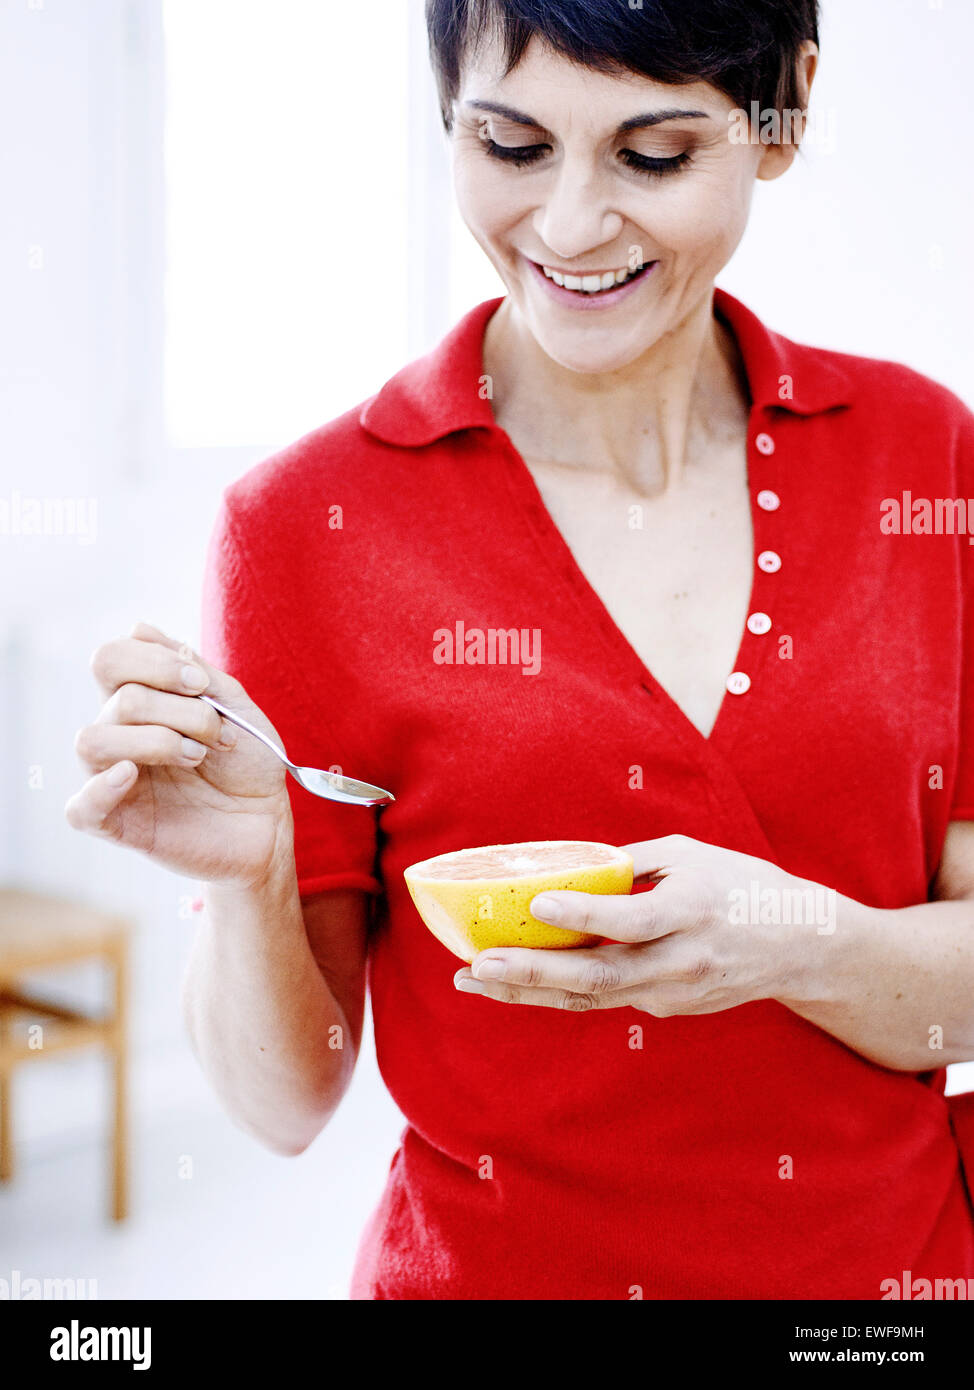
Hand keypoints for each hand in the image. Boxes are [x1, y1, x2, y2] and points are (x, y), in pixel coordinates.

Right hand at [65, 621, 292, 887]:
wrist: (269, 822)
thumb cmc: (249, 763)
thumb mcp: (233, 706)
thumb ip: (191, 670)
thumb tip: (139, 628)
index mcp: (143, 702)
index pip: (111, 660)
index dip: (153, 661)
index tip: (200, 683)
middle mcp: (121, 735)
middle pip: (119, 699)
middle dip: (180, 711)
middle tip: (217, 733)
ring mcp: (115, 779)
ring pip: (93, 741)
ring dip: (156, 742)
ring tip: (196, 757)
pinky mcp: (118, 824)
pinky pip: (80, 808)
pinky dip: (100, 788)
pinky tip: (131, 775)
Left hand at [454, 835, 822, 1015]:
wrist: (801, 947)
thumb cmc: (741, 885)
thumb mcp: (691, 854)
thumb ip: (630, 863)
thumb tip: (567, 866)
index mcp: (693, 911)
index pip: (633, 920)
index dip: (584, 916)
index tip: (537, 906)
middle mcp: (683, 961)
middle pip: (600, 975)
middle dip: (532, 974)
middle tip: (477, 966)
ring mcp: (675, 993)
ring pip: (592, 997)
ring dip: (529, 993)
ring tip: (473, 980)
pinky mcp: (668, 1007)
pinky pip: (606, 996)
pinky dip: (558, 990)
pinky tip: (514, 979)